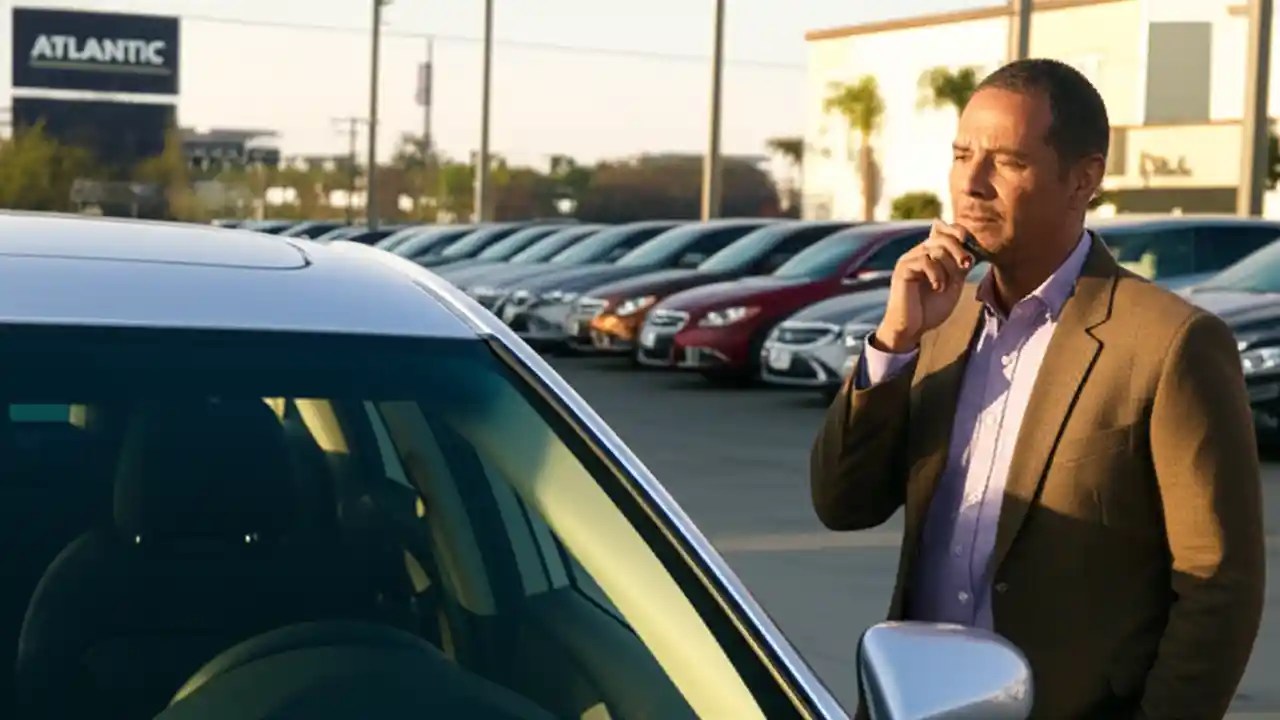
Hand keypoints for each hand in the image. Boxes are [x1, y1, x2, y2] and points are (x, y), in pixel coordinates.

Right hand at [873, 221, 975, 352]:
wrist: (912, 328)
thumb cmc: (931, 308)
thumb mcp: (953, 284)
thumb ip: (960, 266)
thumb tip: (973, 250)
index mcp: (930, 254)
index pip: (943, 229)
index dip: (958, 231)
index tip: (970, 245)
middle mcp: (918, 253)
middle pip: (942, 237)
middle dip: (959, 250)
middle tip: (966, 265)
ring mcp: (909, 260)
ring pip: (935, 249)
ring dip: (948, 268)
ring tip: (946, 286)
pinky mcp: (903, 269)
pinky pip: (925, 261)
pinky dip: (936, 274)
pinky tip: (937, 288)